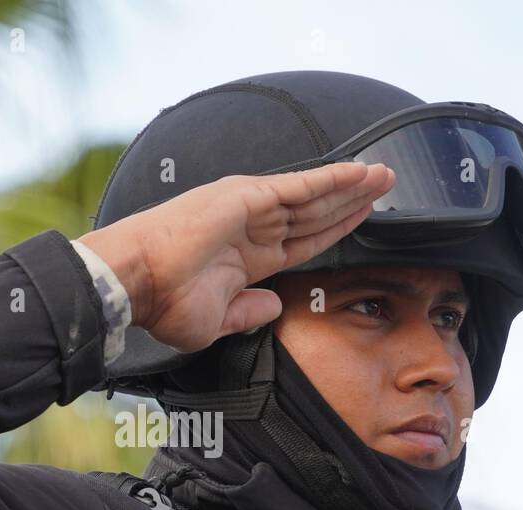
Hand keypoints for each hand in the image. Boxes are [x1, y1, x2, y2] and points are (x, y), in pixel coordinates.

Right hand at [76, 161, 393, 353]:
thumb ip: (249, 313)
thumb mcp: (216, 321)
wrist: (137, 281)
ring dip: (351, 186)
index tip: (361, 223)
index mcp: (246, 259)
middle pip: (316, 214)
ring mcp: (250, 210)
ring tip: (384, 176)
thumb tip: (275, 306)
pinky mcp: (247, 196)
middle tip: (385, 187)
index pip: (303, 242)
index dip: (335, 232)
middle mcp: (252, 230)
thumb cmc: (162, 302)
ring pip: (314, 196)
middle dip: (352, 203)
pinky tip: (358, 174)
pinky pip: (300, 186)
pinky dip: (331, 179)